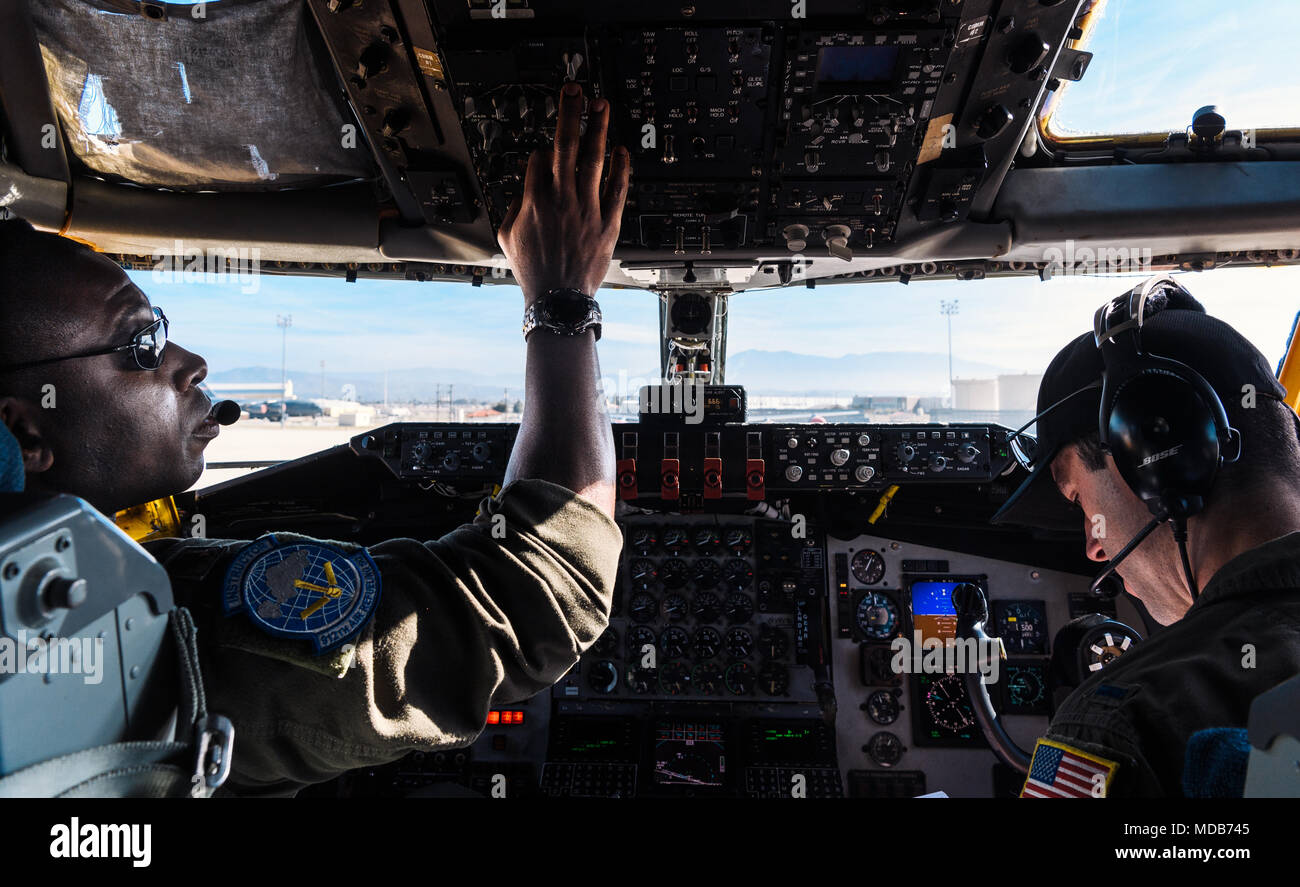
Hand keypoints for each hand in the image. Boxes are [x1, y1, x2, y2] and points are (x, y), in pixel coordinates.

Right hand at [497, 82, 630, 303]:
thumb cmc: (533, 272)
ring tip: (601, 106)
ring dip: (597, 128)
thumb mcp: (507, 237)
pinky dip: (620, 167)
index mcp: (534, 200)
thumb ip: (514, 206)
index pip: (539, 158)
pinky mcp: (608, 222)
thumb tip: (524, 188)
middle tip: (575, 90)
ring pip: (593, 159)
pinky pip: (617, 188)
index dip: (542, 152)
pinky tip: (622, 149)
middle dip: (569, 113)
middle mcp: (561, 198)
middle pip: (565, 144)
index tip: (545, 153)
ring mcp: (587, 208)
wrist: (559, 299)